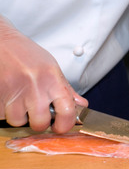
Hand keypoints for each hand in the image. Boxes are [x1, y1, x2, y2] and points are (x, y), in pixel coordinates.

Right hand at [0, 16, 87, 132]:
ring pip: (18, 121)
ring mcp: (14, 92)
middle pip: (40, 124)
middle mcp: (35, 87)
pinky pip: (1, 114)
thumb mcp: (51, 68)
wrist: (0, 41)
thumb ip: (66, 89)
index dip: (64, 125)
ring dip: (19, 115)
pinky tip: (8, 96)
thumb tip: (81, 105)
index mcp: (53, 80)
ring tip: (19, 100)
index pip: (67, 112)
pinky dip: (4, 109)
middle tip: (36, 113)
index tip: (60, 127)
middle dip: (38, 122)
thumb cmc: (25, 53)